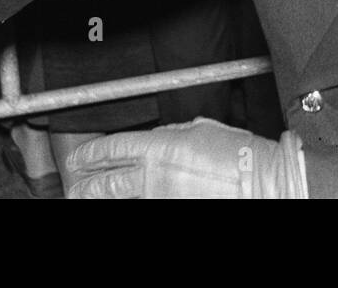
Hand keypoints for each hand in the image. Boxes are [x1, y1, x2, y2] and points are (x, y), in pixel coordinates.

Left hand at [66, 117, 307, 198]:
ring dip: (103, 197)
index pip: (114, 149)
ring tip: (88, 197)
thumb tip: (155, 138)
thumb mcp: (202, 129)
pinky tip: (124, 203)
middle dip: (89, 182)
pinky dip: (132, 203)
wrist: (261, 182)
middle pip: (110, 180)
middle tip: (75, 185)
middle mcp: (155, 175)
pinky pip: (144, 206)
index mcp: (161, 148)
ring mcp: (162, 197)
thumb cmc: (239, 154)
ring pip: (123, 199)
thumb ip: (172, 133)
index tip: (80, 158)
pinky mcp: (173, 208)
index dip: (92, 153)